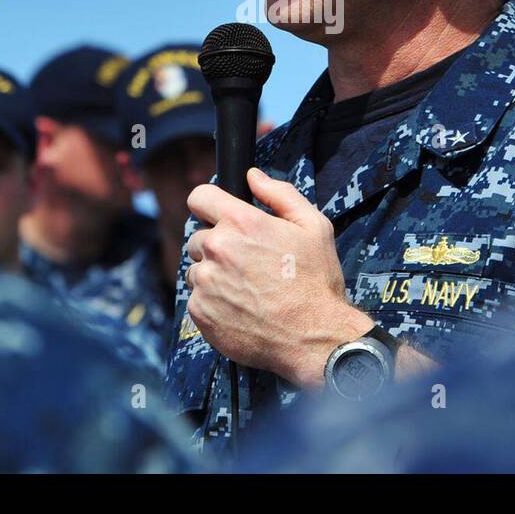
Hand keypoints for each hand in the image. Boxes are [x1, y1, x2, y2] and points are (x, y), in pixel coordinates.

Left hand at [184, 167, 372, 387]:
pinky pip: (197, 299)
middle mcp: (217, 249)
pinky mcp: (200, 312)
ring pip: (197, 270)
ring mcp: (206, 283)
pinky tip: (241, 309)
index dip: (210, 204)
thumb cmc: (316, 282)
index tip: (219, 216)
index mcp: (241, 222)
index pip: (199, 197)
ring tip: (247, 289)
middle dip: (218, 245)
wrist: (314, 338)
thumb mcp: (313, 227)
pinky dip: (213, 303)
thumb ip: (280, 195)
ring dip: (213, 275)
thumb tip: (252, 175)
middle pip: (198, 237)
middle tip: (248, 263)